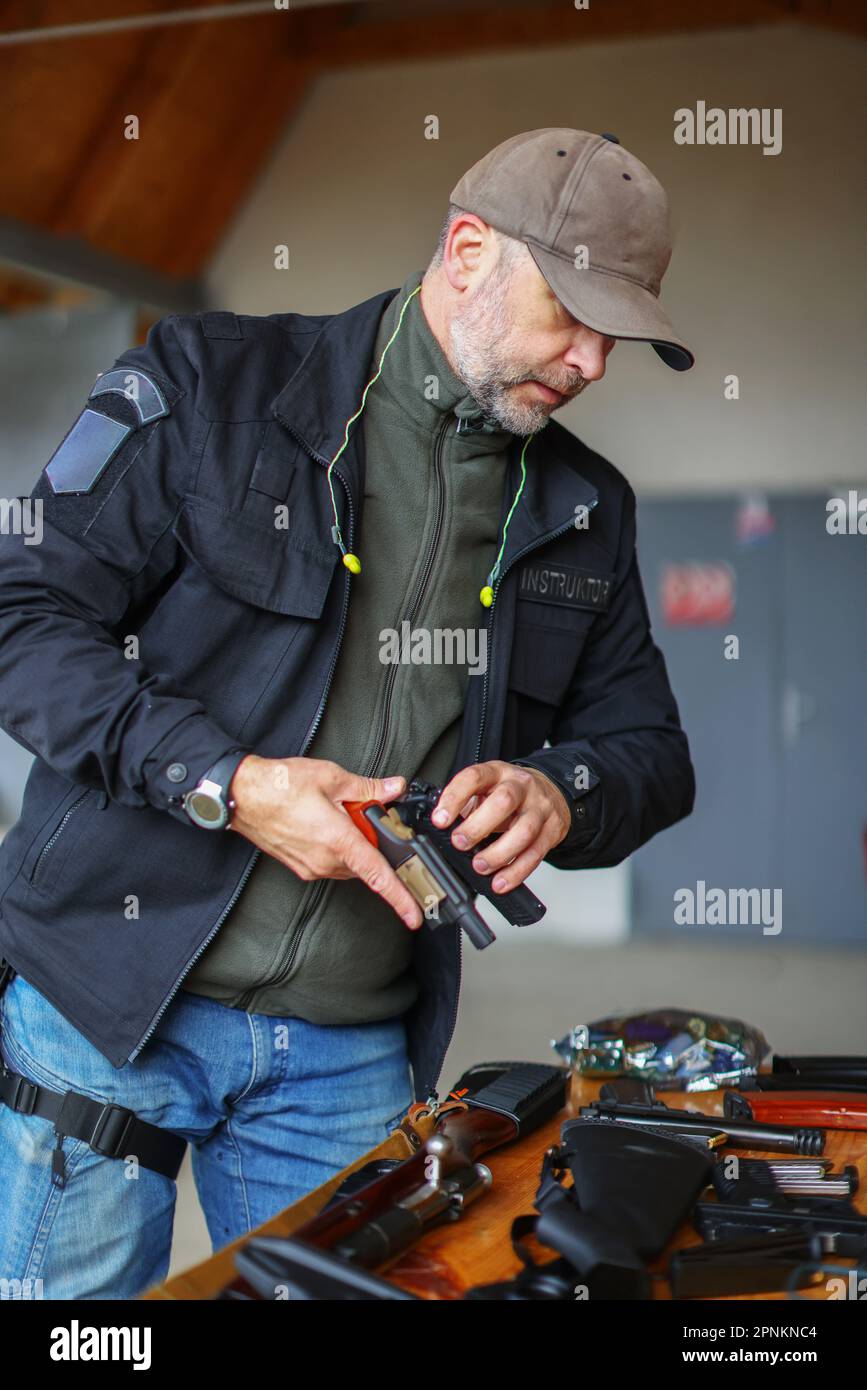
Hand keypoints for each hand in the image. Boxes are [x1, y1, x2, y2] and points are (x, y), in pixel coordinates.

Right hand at [228, 755, 423, 928]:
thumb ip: (367, 788)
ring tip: (336, 813)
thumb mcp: (331, 777)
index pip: (378, 875)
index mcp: (339, 840)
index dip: (400, 897)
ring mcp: (311, 867)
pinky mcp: (301, 867)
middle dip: (372, 843)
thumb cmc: (279, 786)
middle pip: (366, 862)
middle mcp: (326, 861)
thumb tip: (392, 789)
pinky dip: (336, 846)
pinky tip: (324, 823)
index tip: (415, 915)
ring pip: (348, 863)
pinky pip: (331, 862)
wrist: (241, 796)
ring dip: (352, 844)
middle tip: (361, 813)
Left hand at [430, 761, 571, 893]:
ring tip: (480, 866)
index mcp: (498, 772)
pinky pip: (536, 853)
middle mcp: (522, 786)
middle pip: (503, 801)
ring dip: (499, 853)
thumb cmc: (511, 794)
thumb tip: (442, 828)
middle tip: (460, 843)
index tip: (440, 820)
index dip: (454, 797)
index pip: (474, 777)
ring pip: (524, 830)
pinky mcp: (553, 829)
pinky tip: (501, 881)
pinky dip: (517, 871)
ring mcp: (540, 807)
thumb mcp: (487, 789)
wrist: (551, 792)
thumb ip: (466, 804)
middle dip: (478, 826)